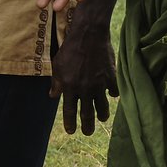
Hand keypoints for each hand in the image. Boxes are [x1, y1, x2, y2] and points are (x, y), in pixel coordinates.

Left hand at [52, 9, 117, 134]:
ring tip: (102, 118)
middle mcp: (84, 89)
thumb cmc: (70, 48)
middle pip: (87, 113)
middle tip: (88, 132)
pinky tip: (112, 96)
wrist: (89, 34)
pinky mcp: (111, 77)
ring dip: (101, 114)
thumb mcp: (57, 65)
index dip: (70, 123)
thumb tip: (52, 96)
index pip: (69, 111)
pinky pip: (114, 91)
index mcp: (69, 87)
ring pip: (102, 106)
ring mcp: (99, 84)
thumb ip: (56, 82)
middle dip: (87, 125)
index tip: (71, 131)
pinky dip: (113, 94)